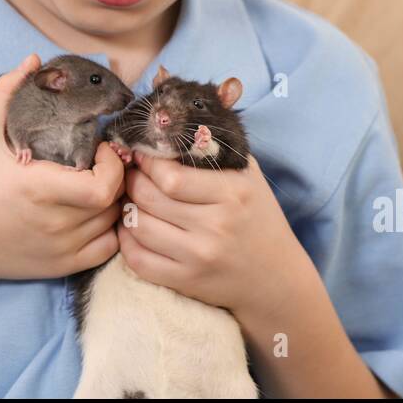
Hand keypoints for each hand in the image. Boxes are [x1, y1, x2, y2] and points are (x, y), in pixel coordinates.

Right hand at [0, 53, 124, 284]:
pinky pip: (107, 250)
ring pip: (113, 224)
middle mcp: (55, 224)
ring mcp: (61, 249)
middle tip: (103, 161)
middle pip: (114, 202)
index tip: (99, 149)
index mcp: (39, 190)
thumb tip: (33, 60)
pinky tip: (95, 213)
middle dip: (117, 177)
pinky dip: (110, 230)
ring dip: (114, 201)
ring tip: (98, 182)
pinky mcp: (62, 266)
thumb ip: (7, 93)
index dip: (113, 166)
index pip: (103, 187)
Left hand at [117, 149, 311, 317]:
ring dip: (127, 210)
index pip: (170, 176)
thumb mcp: (248, 176)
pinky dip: (126, 242)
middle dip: (132, 182)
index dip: (147, 162)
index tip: (142, 154)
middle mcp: (216, 225)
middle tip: (131, 174)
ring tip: (131, 199)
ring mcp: (200, 256)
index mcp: (232, 193)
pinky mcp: (187, 281)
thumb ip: (215, 147)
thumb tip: (173, 122)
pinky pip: (139, 260)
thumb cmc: (258, 217)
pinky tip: (131, 229)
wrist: (276, 278)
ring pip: (139, 227)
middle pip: (149, 198)